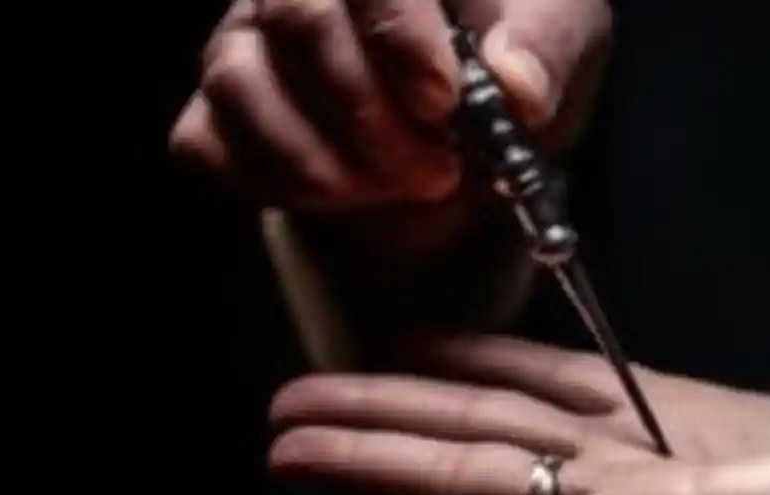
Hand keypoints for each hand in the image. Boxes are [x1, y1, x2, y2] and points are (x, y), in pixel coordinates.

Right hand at [169, 0, 610, 212]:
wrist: (475, 127)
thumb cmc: (513, 58)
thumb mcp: (563, 40)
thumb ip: (546, 48)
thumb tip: (519, 87)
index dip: (398, 34)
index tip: (443, 102)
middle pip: (296, 21)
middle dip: (370, 113)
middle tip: (438, 172)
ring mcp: (247, 40)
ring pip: (240, 85)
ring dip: (324, 159)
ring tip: (405, 190)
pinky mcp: (220, 109)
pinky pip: (206, 143)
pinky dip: (273, 184)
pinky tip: (343, 198)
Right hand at [269, 309, 769, 494]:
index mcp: (690, 423)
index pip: (552, 387)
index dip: (470, 367)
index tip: (402, 350)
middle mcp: (648, 465)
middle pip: (492, 433)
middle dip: (388, 420)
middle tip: (291, 414)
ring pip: (490, 478)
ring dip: (385, 465)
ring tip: (288, 449)